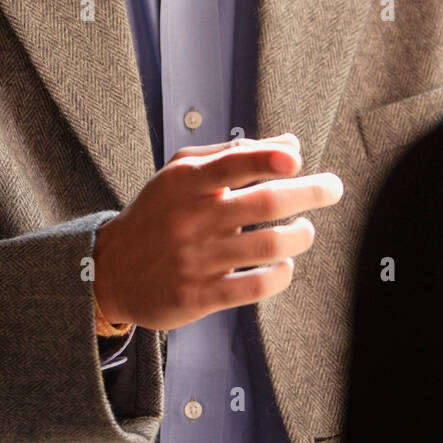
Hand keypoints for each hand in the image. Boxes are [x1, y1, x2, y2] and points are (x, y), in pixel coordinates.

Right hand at [92, 133, 342, 330]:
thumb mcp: (182, 172)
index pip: (233, 163)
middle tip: (333, 188)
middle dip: (311, 192)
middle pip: (266, 204)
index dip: (268, 158)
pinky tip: (284, 265)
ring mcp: (197, 260)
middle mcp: (193, 219)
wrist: (109, 268)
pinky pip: (257, 286)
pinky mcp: (200, 296)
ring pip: (270, 246)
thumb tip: (291, 147)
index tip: (297, 159)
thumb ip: (235, 154)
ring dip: (301, 236)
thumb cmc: (158, 213)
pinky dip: (282, 274)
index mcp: (187, 182)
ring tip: (305, 231)